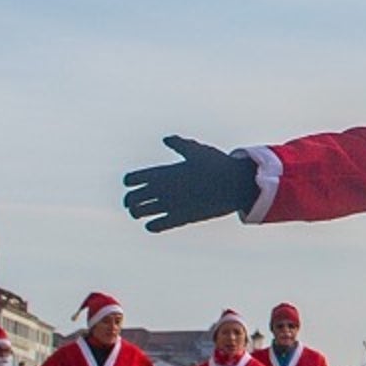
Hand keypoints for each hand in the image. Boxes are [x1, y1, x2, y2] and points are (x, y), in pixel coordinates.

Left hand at [121, 136, 260, 232]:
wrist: (236, 183)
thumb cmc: (218, 165)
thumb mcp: (196, 150)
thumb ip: (178, 144)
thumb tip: (166, 139)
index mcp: (163, 172)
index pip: (131, 179)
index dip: (130, 182)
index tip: (133, 184)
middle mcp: (162, 189)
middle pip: (131, 198)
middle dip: (130, 200)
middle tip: (133, 202)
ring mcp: (170, 204)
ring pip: (139, 213)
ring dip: (137, 213)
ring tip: (139, 214)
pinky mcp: (180, 218)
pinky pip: (156, 226)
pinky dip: (151, 226)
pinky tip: (153, 224)